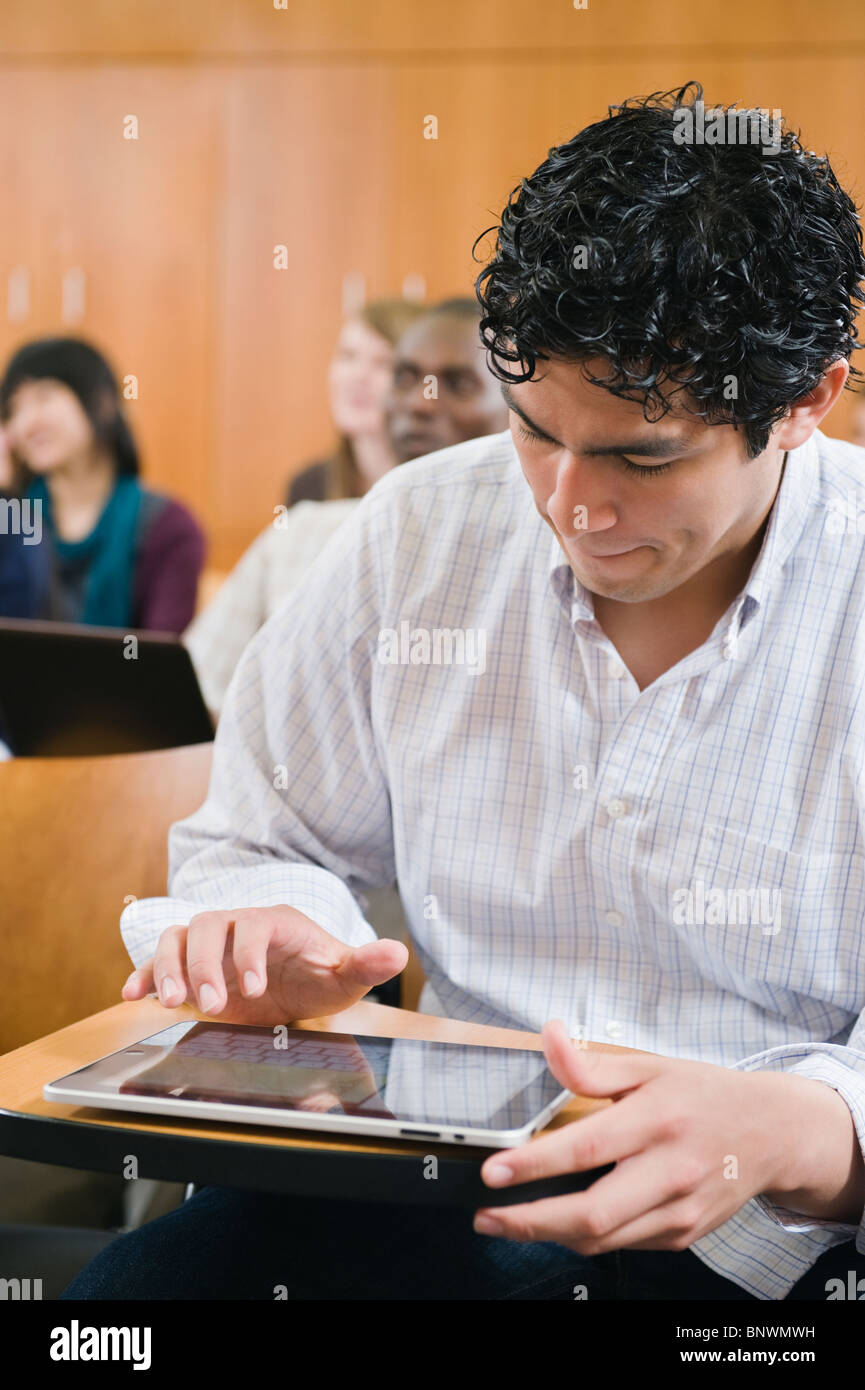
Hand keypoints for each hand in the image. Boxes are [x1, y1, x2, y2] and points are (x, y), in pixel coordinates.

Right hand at [121, 905, 407, 1024]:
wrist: (297, 987)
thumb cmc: (321, 976)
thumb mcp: (345, 976)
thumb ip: (367, 964)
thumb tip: (397, 952)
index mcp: (275, 923)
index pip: (253, 923)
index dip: (248, 953)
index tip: (253, 990)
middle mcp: (237, 926)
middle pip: (207, 924)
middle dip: (204, 963)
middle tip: (212, 1004)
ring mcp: (211, 945)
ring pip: (177, 936)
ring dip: (169, 966)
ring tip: (174, 1002)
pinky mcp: (190, 968)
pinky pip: (158, 960)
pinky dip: (143, 974)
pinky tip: (136, 997)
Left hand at [474, 1019, 810, 1251]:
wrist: (772, 1134)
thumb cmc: (704, 1095)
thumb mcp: (650, 1066)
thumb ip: (592, 1065)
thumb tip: (549, 1036)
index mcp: (656, 1120)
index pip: (586, 1148)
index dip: (534, 1163)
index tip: (493, 1171)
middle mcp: (669, 1171)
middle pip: (593, 1214)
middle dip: (531, 1222)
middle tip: (487, 1217)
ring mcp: (678, 1210)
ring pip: (604, 1239)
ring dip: (549, 1236)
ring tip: (509, 1222)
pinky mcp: (683, 1234)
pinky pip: (624, 1244)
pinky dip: (586, 1237)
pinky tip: (560, 1223)